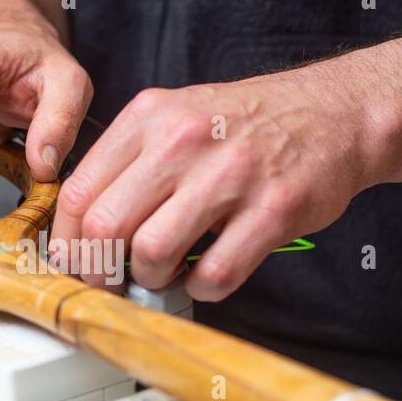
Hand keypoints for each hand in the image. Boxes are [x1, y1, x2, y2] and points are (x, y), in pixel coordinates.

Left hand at [50, 67, 383, 299]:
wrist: (334, 113)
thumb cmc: (249, 125)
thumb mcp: (176, 118)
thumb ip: (128, 164)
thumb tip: (82, 230)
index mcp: (149, 117)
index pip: (77, 192)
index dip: (67, 244)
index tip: (76, 266)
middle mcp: (183, 140)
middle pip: (104, 227)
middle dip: (101, 271)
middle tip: (114, 282)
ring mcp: (230, 174)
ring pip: (152, 252)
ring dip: (152, 279)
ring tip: (168, 273)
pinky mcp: (273, 209)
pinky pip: (214, 273)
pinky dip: (203, 287)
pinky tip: (208, 274)